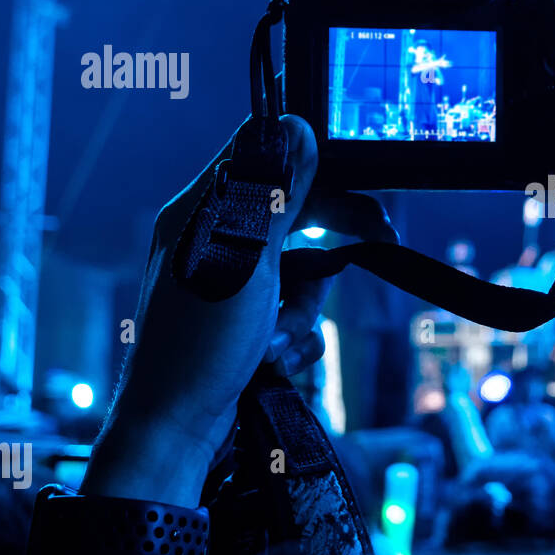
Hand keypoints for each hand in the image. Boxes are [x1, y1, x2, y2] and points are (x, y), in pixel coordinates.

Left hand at [84, 115, 394, 504]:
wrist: (176, 429)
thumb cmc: (199, 342)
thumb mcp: (245, 257)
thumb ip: (275, 193)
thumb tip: (296, 125)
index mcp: (201, 210)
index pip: (268, 159)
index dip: (320, 170)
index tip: (362, 188)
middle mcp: (213, 240)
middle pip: (295, 217)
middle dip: (324, 249)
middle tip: (379, 239)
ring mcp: (230, 284)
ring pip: (302, 271)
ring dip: (304, 307)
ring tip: (278, 336)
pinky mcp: (243, 321)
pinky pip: (294, 310)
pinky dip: (296, 334)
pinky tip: (276, 355)